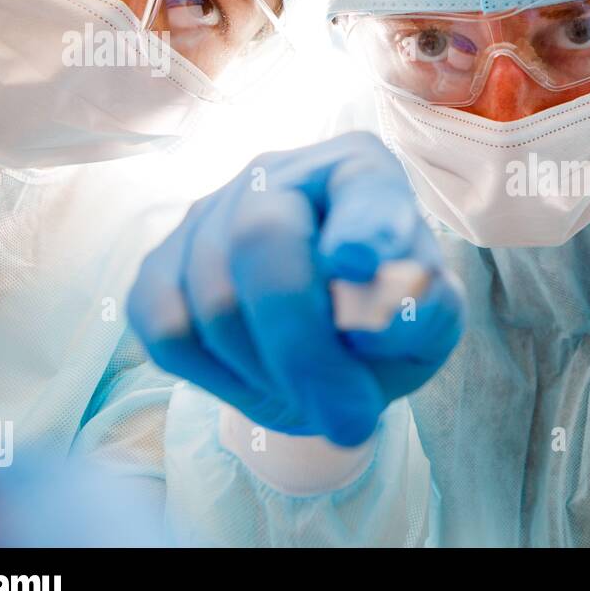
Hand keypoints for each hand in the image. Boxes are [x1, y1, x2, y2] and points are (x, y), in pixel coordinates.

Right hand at [128, 132, 462, 445]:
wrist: (324, 341)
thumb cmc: (387, 319)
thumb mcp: (430, 320)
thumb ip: (425, 312)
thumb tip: (376, 322)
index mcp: (362, 172)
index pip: (364, 189)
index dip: (361, 225)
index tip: (359, 263)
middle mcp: (277, 175)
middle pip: (263, 242)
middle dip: (303, 347)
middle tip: (352, 418)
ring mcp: (208, 215)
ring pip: (214, 302)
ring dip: (270, 378)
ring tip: (315, 400)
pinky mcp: (159, 266)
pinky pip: (169, 332)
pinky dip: (217, 380)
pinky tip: (262, 384)